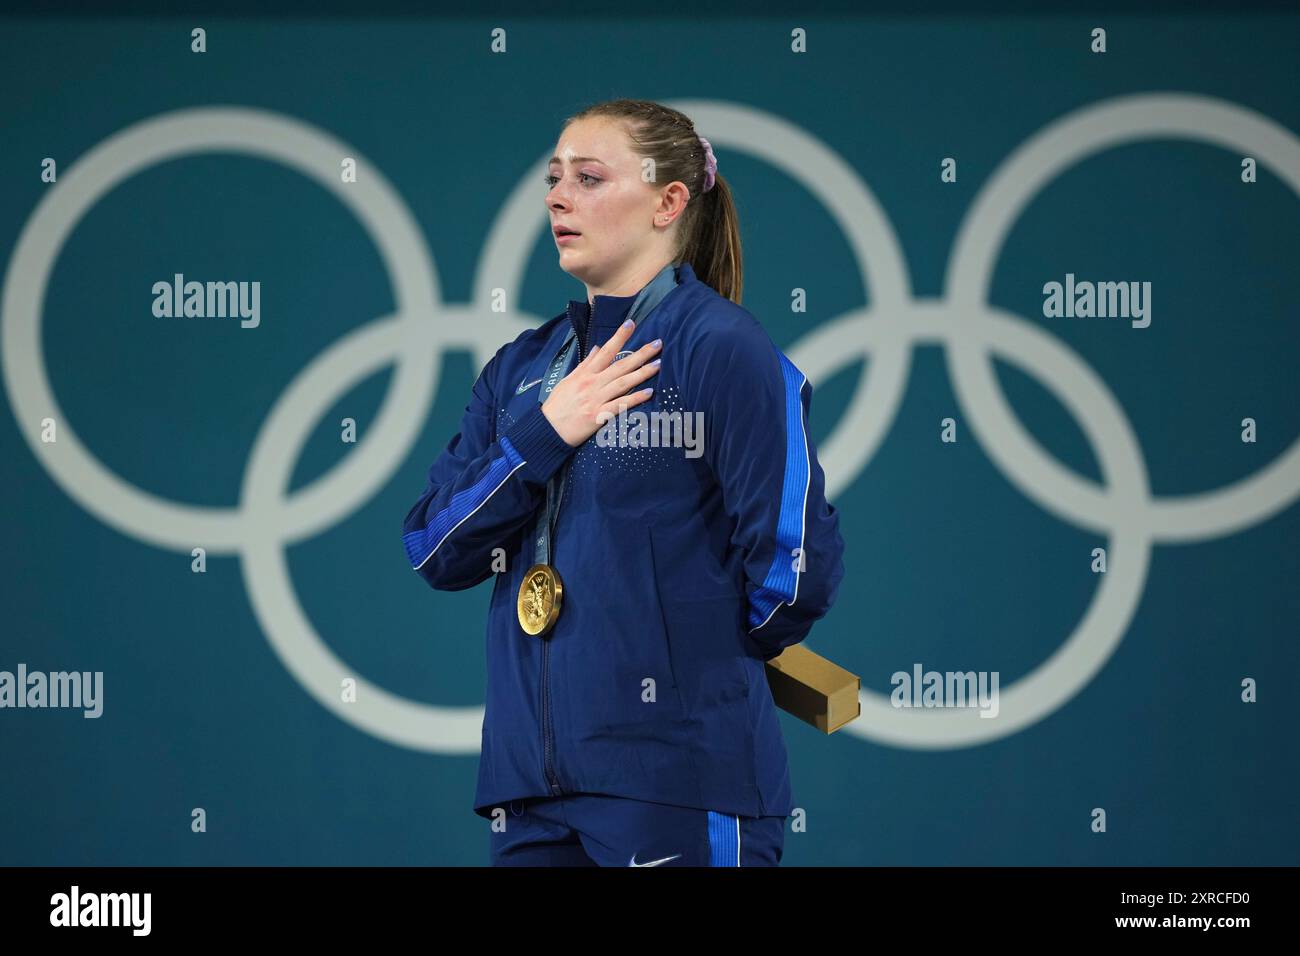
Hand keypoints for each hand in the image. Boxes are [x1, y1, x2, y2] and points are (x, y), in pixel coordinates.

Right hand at [541, 319, 662, 446]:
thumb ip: (585, 364)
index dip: (619, 337)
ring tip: (658, 364)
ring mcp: (595, 400)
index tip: (631, 323)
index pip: (605, 351)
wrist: (547, 430)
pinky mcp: (598, 416)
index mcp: (584, 374)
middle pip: (620, 365)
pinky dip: (634, 399)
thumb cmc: (557, 406)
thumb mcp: (568, 380)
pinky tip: (649, 392)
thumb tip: (598, 347)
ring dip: (642, 373)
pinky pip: (620, 405)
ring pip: (623, 383)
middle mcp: (592, 384)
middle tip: (658, 343)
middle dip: (640, 354)